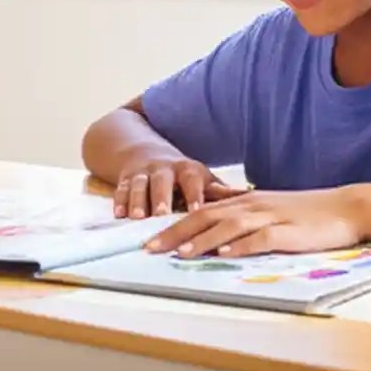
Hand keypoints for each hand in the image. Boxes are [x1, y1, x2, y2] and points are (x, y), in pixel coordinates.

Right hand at [113, 158, 246, 218]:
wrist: (144, 152)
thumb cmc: (181, 174)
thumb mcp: (201, 178)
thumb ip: (220, 192)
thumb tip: (252, 199)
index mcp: (187, 170)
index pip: (192, 181)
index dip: (194, 195)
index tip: (198, 211)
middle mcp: (164, 169)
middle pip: (162, 182)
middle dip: (161, 199)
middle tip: (161, 215)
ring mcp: (143, 173)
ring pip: (139, 185)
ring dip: (137, 200)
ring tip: (137, 218)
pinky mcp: (125, 179)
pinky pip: (120, 189)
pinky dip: (119, 201)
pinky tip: (118, 214)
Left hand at [145, 188, 361, 256]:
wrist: (346, 207)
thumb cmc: (306, 211)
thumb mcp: (267, 208)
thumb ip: (240, 213)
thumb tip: (212, 222)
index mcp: (244, 201)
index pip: (200, 211)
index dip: (173, 224)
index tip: (149, 239)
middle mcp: (252, 206)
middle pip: (205, 217)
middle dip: (175, 233)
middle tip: (151, 249)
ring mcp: (270, 217)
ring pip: (228, 226)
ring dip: (202, 240)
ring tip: (180, 254)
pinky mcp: (289, 231)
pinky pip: (260, 238)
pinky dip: (241, 246)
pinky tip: (225, 256)